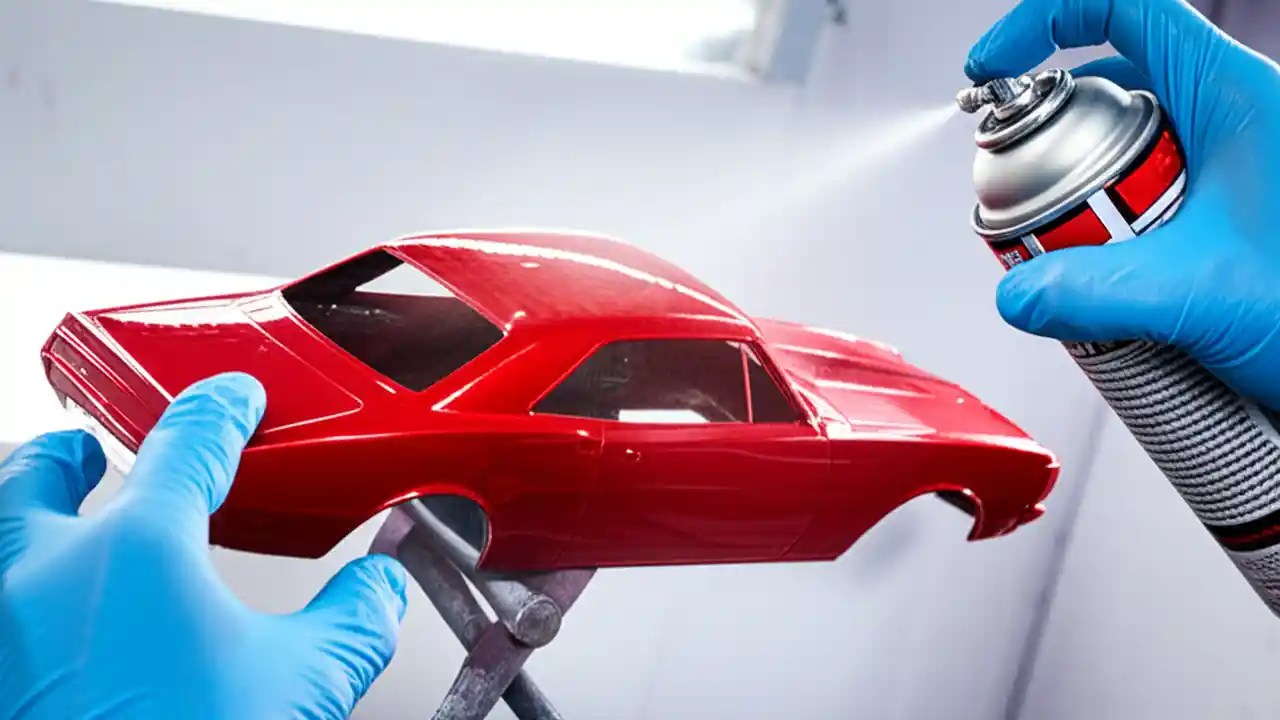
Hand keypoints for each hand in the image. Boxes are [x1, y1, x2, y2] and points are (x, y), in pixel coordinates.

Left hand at [0, 373, 407, 719]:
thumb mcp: (304, 683)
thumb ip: (353, 618)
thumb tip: (376, 588)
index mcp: (137, 550)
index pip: (186, 446)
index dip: (219, 411)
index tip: (232, 399)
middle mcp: (46, 576)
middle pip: (40, 473)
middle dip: (70, 452)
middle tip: (91, 450)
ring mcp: (4, 629)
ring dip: (24, 511)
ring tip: (48, 512)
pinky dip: (20, 591)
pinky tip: (48, 621)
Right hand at [965, 0, 1279, 410]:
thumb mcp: (1203, 296)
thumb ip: (1097, 293)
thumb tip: (1019, 292)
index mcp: (1233, 95)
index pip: (1124, 8)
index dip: (1042, 21)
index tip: (991, 72)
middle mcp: (1229, 115)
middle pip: (1106, 81)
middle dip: (1048, 133)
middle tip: (1022, 186)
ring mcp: (1224, 160)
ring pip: (1121, 142)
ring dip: (1076, 189)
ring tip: (1067, 247)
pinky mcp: (1217, 205)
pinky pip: (1140, 190)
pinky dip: (1104, 222)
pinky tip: (1103, 272)